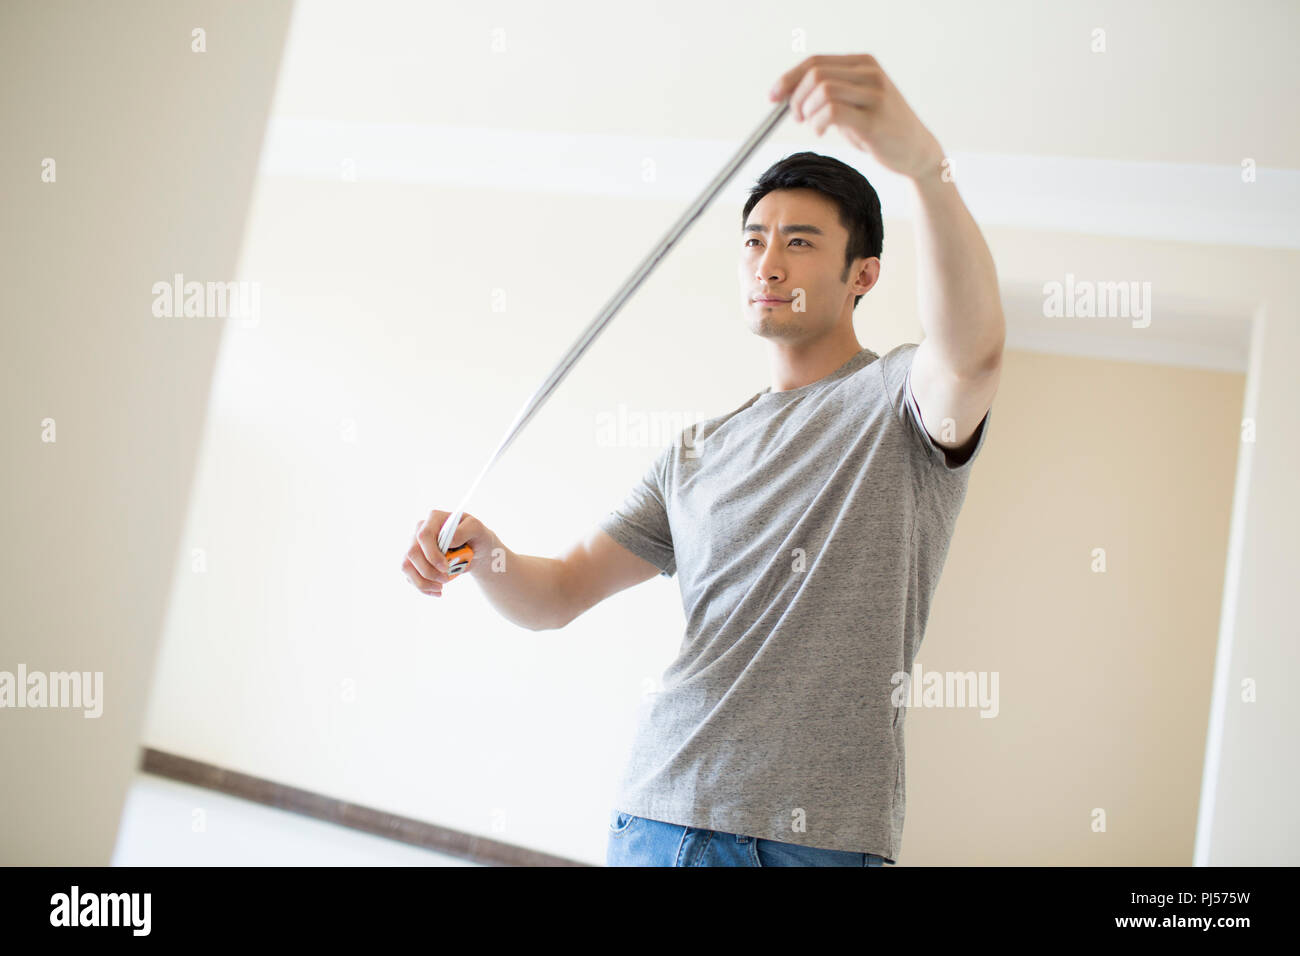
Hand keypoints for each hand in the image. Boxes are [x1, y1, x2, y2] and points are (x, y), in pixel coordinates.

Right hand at [401, 509, 492, 596]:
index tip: (445, 568)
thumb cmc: (478, 537)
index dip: (431, 554)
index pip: (423, 535)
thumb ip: (467, 529)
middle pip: (412, 553)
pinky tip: (437, 591)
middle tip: (445, 579)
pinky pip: (409, 576)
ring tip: (440, 588)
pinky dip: (422, 587)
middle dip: (428, 571)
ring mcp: (415, 545)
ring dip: (422, 582)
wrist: (477, 551)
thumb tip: (450, 540)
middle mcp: (420, 530)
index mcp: (434, 518)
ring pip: (406, 566)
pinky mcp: (414, 561)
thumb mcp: (479, 530)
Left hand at [768, 54, 944, 180]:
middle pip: (815, 74)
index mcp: (863, 64)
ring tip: (812, 126)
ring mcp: (875, 94)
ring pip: (823, 90)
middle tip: (796, 118)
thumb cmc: (880, 130)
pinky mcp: (874, 119)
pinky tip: (822, 131)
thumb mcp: (854, 104)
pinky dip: (818, 122)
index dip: (788, 78)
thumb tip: (788, 94)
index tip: (773, 97)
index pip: (815, 62)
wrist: (916, 152)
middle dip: (795, 97)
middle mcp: (870, 74)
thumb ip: (829, 94)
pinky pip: (833, 111)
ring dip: (807, 111)